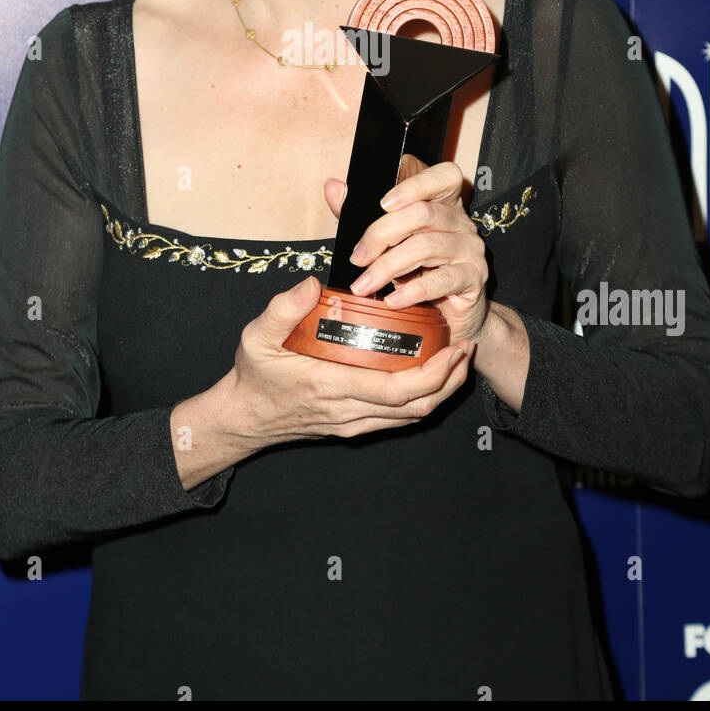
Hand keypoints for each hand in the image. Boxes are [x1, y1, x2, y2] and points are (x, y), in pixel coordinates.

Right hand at [224, 272, 473, 448]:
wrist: (244, 417)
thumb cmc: (254, 375)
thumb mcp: (257, 335)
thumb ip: (283, 308)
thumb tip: (311, 284)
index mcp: (331, 387)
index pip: (396, 390)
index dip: (434, 374)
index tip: (454, 348)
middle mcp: (349, 412)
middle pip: (416, 407)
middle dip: (450, 381)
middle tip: (465, 348)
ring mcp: (353, 423)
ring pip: (411, 417)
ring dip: (441, 391)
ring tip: (456, 359)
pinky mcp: (354, 426)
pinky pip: (398, 419)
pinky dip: (422, 399)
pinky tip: (429, 374)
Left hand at [324, 154, 489, 347]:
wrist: (449, 316)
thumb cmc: (416, 273)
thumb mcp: (387, 242)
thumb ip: (361, 214)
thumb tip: (333, 187)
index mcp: (444, 203)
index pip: (444, 177)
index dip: (415, 184)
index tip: (383, 204)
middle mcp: (461, 222)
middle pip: (423, 213)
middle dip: (382, 234)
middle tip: (358, 258)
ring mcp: (471, 249)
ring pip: (426, 246)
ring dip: (388, 266)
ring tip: (363, 285)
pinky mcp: (473, 278)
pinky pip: (442, 280)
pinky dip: (412, 291)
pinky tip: (393, 301)